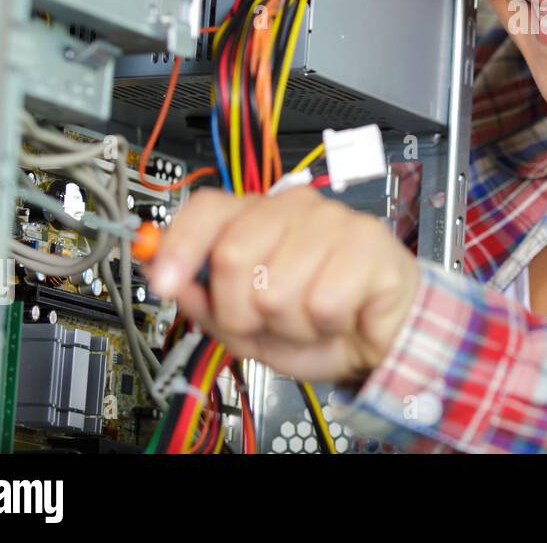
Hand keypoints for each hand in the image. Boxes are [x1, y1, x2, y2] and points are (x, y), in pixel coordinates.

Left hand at [142, 187, 419, 382]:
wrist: (383, 338)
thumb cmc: (319, 323)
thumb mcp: (249, 324)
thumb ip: (206, 302)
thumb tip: (167, 280)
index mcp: (260, 216)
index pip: (209, 208)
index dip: (180, 245)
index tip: (164, 283)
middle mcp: (296, 208)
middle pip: (232, 257)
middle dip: (240, 311)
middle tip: (267, 321)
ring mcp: (336, 221)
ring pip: (275, 290)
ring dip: (289, 325)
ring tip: (311, 318)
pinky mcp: (372, 245)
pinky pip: (321, 303)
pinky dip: (325, 326)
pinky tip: (340, 316)